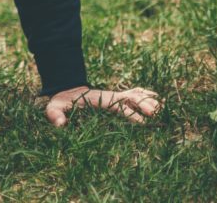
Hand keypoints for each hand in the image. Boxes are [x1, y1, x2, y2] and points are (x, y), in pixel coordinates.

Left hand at [45, 86, 160, 126]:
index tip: (142, 122)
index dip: (130, 113)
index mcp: (99, 99)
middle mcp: (110, 96)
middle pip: (131, 97)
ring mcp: (115, 96)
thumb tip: (60, 125)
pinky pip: (134, 94)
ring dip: (148, 100)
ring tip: (162, 110)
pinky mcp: (118, 98)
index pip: (118, 105)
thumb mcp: (54, 106)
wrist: (67, 90)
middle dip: (143, 104)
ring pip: (135, 95)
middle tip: (156, 114)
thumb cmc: (62, 101)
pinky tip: (159, 101)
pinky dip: (146, 96)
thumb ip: (54, 114)